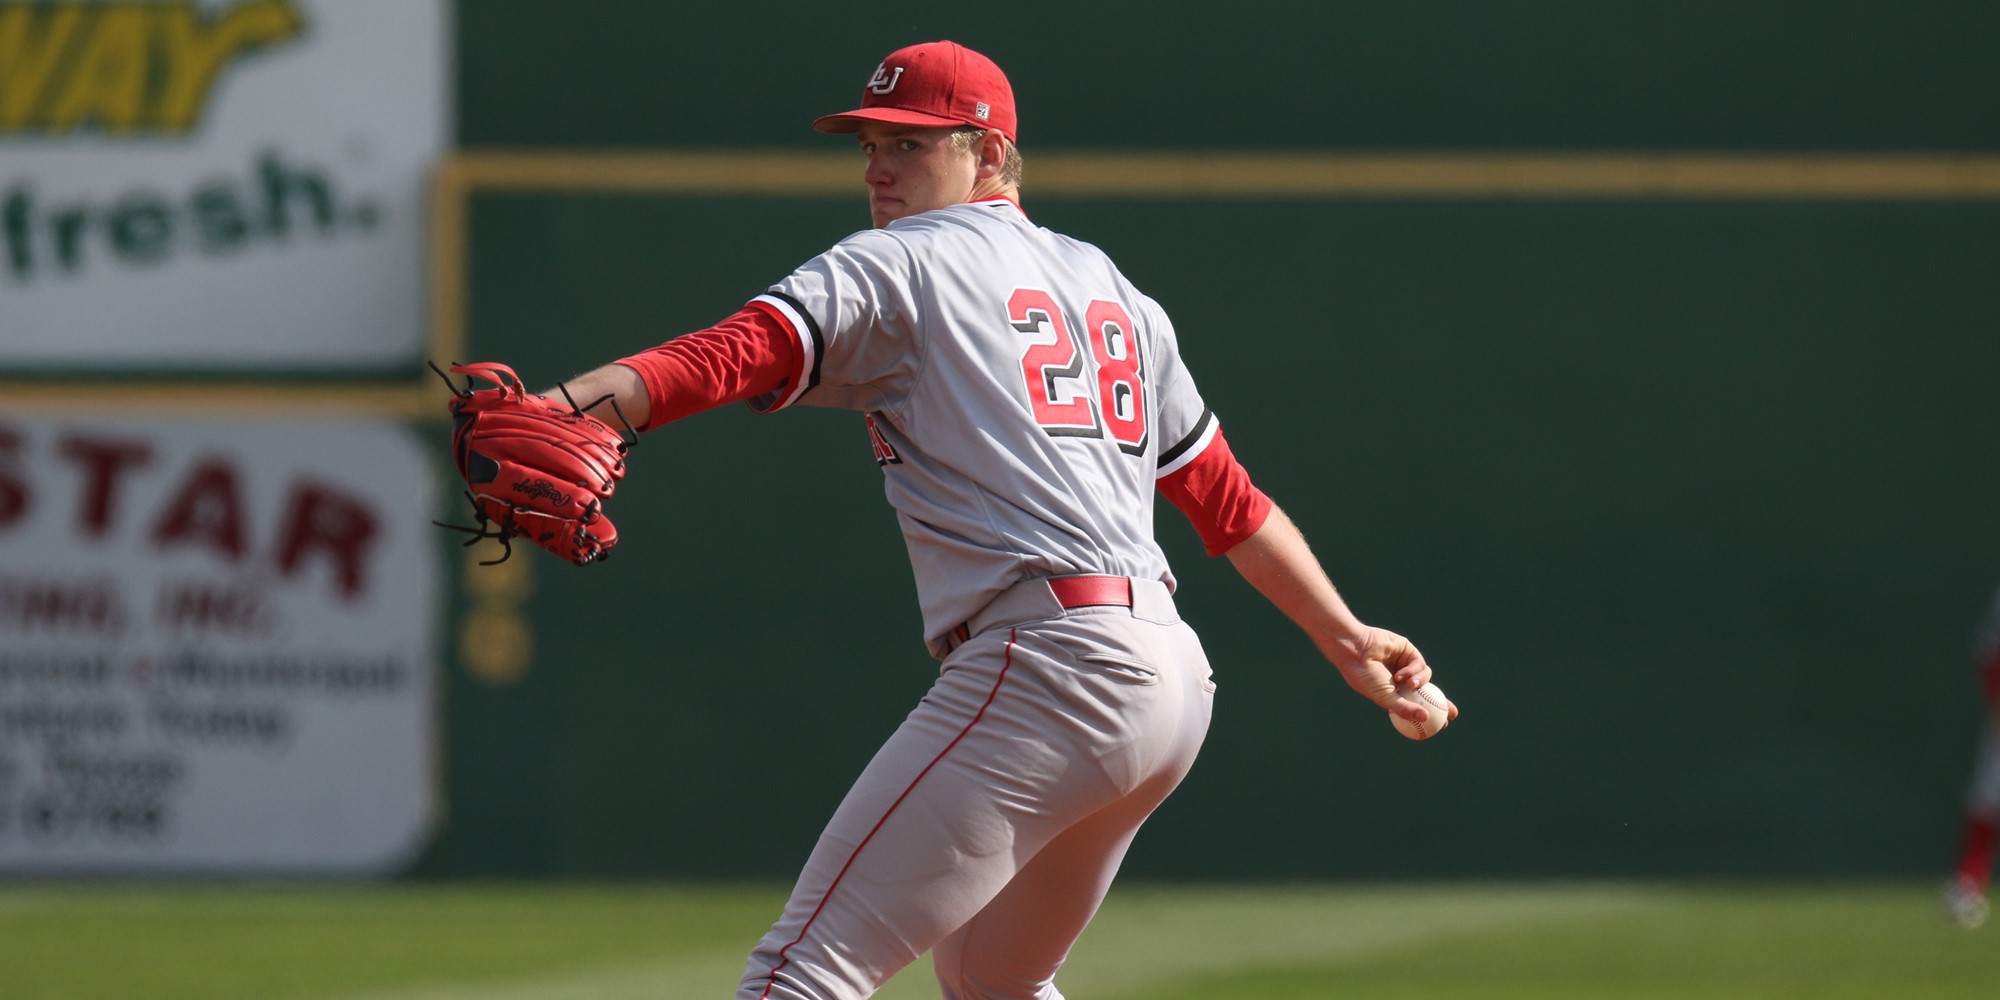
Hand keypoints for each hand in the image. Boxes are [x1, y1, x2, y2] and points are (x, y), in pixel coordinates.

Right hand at [1328, 627, 1456, 726]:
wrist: (1356, 651)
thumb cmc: (1366, 677)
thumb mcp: (1385, 698)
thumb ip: (1405, 709)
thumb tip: (1426, 718)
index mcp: (1394, 693)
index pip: (1417, 706)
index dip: (1432, 716)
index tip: (1443, 726)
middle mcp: (1401, 680)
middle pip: (1428, 692)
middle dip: (1442, 703)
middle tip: (1451, 713)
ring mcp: (1405, 665)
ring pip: (1425, 676)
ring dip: (1420, 681)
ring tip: (1409, 684)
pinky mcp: (1408, 651)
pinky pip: (1420, 664)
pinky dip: (1414, 670)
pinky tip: (1402, 673)